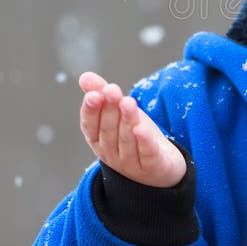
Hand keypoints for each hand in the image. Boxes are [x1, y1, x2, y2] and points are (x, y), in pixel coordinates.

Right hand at [78, 71, 186, 187]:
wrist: (161, 168)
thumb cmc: (136, 137)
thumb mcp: (120, 114)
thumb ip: (103, 95)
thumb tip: (85, 77)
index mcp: (99, 141)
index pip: (90, 126)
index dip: (91, 111)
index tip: (94, 94)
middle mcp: (111, 154)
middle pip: (108, 132)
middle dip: (110, 110)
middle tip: (113, 90)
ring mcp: (130, 163)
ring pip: (126, 141)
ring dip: (126, 121)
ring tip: (128, 102)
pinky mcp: (152, 167)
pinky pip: (146, 154)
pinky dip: (143, 142)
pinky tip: (142, 129)